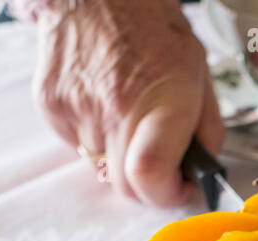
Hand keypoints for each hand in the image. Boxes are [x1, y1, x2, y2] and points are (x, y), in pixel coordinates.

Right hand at [31, 0, 224, 205]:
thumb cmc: (152, 27)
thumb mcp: (199, 72)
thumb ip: (206, 128)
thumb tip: (201, 170)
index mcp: (161, 100)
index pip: (150, 176)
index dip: (166, 195)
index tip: (179, 188)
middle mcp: (115, 108)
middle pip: (125, 187)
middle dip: (145, 185)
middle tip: (157, 162)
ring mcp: (77, 109)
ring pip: (101, 167)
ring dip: (119, 156)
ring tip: (127, 115)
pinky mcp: (51, 106)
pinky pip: (76, 146)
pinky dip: (93, 136)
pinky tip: (102, 102)